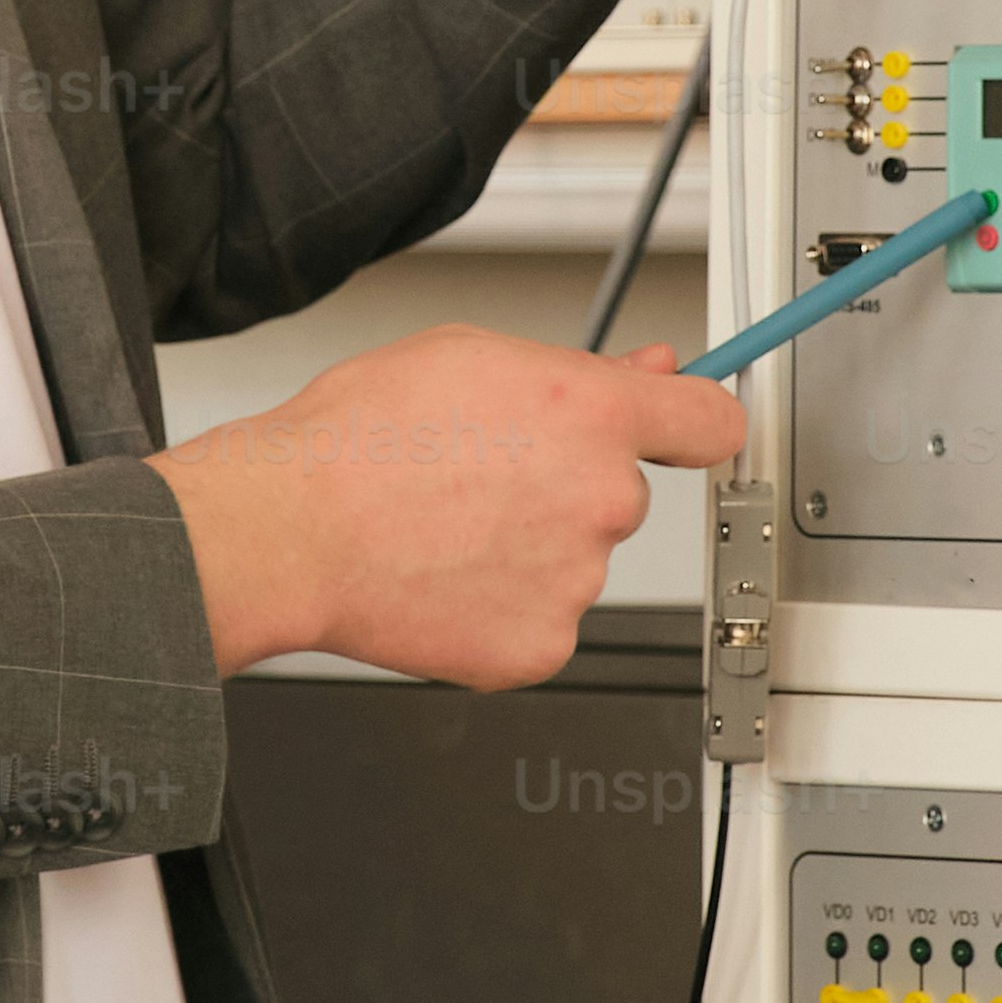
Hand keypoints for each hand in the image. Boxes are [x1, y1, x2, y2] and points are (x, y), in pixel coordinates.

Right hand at [152, 326, 747, 682]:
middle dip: (568, 486)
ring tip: (444, 525)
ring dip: (530, 547)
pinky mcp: (542, 647)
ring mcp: (577, 581)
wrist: (290, 530)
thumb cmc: (357, 440)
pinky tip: (444, 576)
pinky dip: (502, 607)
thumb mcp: (468, 355)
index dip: (697, 422)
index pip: (711, 421)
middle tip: (483, 478)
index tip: (691, 430)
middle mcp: (603, 499)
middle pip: (623, 493)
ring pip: (576, 559)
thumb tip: (643, 372)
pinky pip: (543, 620)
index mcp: (593, 414)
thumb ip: (575, 370)